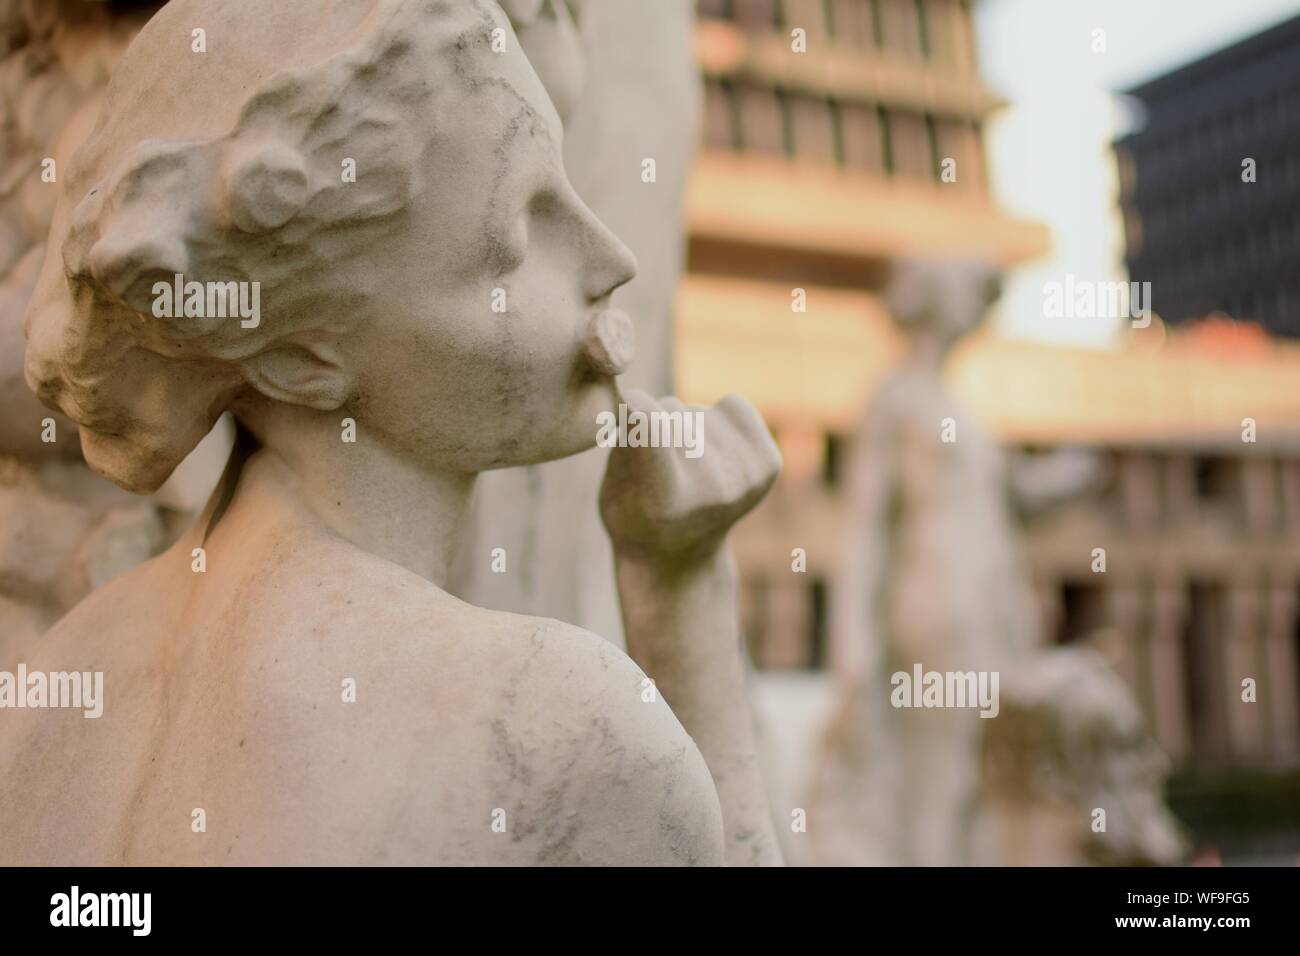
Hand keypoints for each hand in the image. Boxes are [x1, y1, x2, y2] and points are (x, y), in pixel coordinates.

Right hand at [599, 390, 780, 565]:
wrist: (678, 558)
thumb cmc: (633, 516)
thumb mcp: (611, 488)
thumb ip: (625, 441)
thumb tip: (646, 396)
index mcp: (664, 498)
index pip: (646, 416)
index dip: (631, 409)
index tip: (627, 426)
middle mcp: (713, 488)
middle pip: (669, 410)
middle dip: (654, 423)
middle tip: (656, 466)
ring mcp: (746, 477)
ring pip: (697, 409)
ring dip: (683, 425)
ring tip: (682, 468)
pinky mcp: (769, 464)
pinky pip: (733, 406)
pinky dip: (717, 419)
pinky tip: (710, 454)